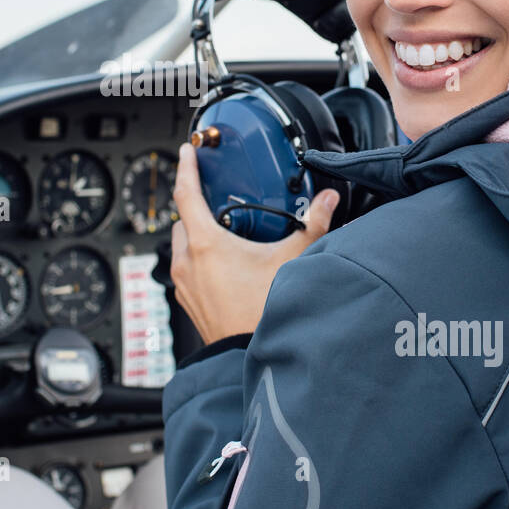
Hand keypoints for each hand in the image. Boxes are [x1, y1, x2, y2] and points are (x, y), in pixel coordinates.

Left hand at [169, 142, 339, 343]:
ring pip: (182, 247)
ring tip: (223, 234)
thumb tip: (326, 201)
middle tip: (213, 198)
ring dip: (196, 236)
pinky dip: (199, 261)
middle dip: (194, 207)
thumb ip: (312, 225)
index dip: (186, 167)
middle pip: (182, 220)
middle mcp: (188, 262)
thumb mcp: (292, 260)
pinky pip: (187, 271)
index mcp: (206, 244)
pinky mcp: (189, 302)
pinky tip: (223, 266)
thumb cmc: (263, 313)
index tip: (188, 152)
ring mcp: (185, 284)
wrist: (248, 357)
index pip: (186, 193)